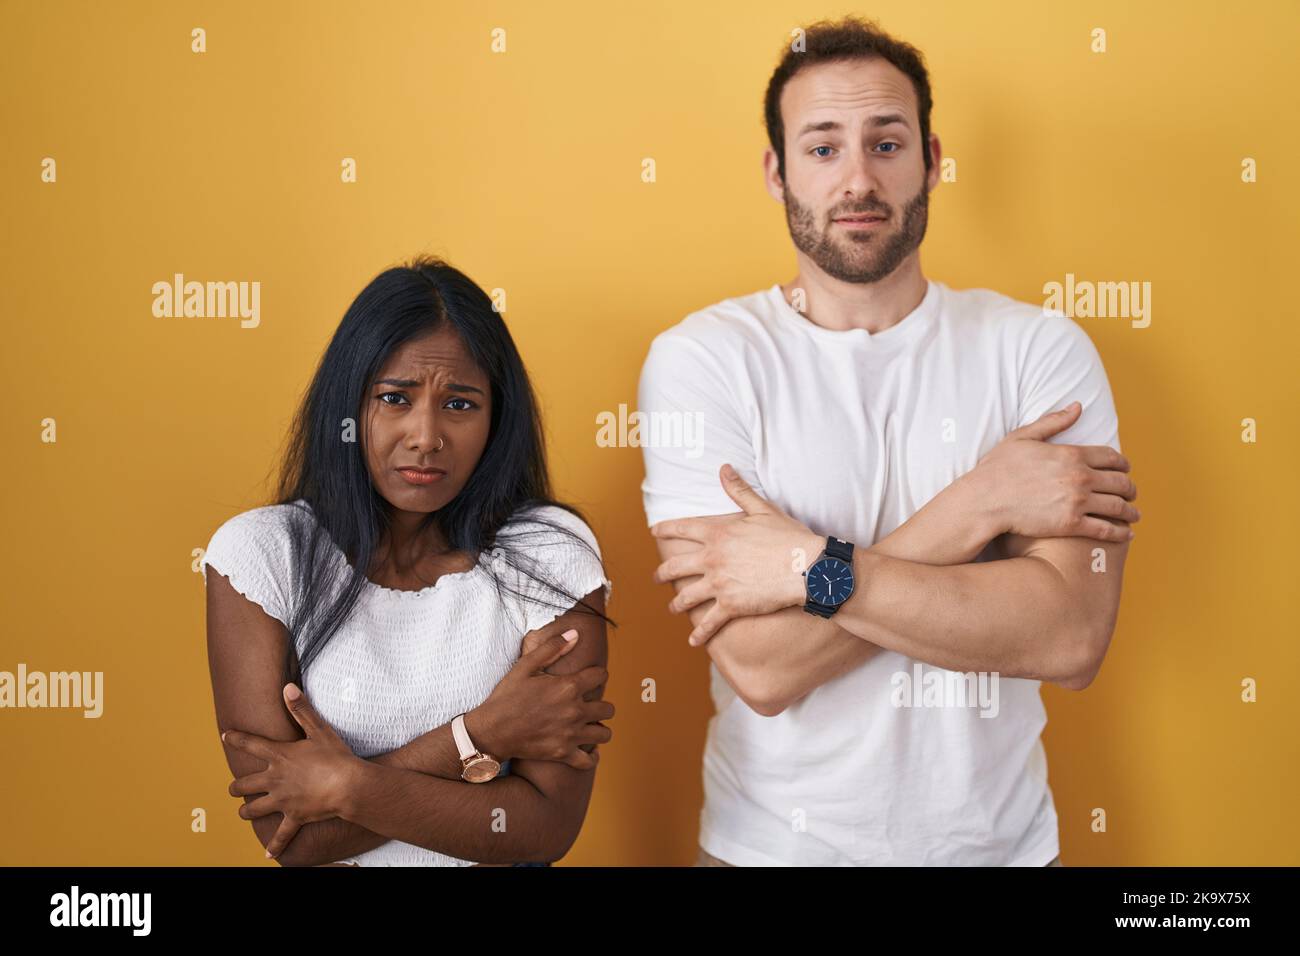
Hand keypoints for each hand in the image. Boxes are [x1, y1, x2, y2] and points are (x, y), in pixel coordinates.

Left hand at [223, 683, 362, 859]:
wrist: (348, 786)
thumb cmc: (335, 757)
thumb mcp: (319, 729)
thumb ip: (301, 709)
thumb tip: (287, 687)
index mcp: (279, 756)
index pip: (250, 745)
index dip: (235, 739)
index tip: (225, 736)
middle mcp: (274, 780)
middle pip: (243, 785)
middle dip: (236, 786)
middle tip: (233, 787)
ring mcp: (282, 801)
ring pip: (253, 809)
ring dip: (246, 811)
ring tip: (244, 812)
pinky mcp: (293, 817)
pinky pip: (280, 835)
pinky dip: (274, 845)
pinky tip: (267, 854)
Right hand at [472, 630, 612, 770]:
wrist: (491, 730)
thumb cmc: (506, 696)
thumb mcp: (525, 666)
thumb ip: (552, 648)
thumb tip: (575, 634)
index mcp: (568, 687)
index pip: (600, 676)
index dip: (597, 675)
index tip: (590, 678)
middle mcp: (574, 711)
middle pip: (609, 709)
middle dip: (602, 705)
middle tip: (591, 705)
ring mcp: (570, 734)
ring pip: (605, 734)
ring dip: (600, 729)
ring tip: (590, 726)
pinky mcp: (563, 753)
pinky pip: (588, 760)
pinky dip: (590, 757)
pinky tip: (586, 750)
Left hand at [651, 463, 821, 645]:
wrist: (806, 568)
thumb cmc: (788, 537)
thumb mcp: (763, 509)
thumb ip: (739, 490)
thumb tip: (724, 468)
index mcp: (718, 533)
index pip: (682, 529)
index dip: (665, 529)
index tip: (654, 532)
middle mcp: (712, 559)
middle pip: (676, 567)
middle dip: (662, 573)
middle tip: (656, 577)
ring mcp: (719, 584)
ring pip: (687, 597)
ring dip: (676, 604)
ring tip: (672, 608)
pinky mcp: (731, 606)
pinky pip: (709, 622)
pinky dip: (700, 633)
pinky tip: (693, 641)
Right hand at [967, 402, 1139, 542]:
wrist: (985, 501)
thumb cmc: (998, 469)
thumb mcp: (1022, 437)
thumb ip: (1053, 421)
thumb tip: (1077, 407)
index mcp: (1071, 454)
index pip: (1112, 457)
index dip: (1123, 464)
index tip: (1125, 469)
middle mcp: (1080, 477)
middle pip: (1120, 482)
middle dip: (1130, 488)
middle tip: (1131, 492)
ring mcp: (1077, 502)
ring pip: (1118, 506)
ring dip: (1131, 510)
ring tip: (1133, 514)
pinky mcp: (1071, 525)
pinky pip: (1106, 529)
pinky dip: (1121, 532)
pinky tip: (1127, 533)